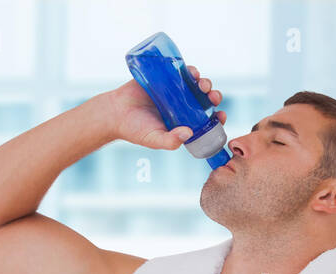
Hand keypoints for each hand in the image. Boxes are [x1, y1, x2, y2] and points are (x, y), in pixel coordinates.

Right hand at [105, 64, 225, 150]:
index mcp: (182, 122)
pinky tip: (193, 73)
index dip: (216, 118)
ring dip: (205, 84)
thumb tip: (188, 133)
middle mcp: (181, 106)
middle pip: (204, 100)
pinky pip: (182, 72)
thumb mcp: (153, 139)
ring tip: (202, 85)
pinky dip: (190, 71)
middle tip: (212, 98)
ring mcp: (174, 91)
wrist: (114, 112)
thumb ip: (170, 141)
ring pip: (196, 85)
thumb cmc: (134, 130)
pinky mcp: (165, 78)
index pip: (205, 120)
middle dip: (213, 98)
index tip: (221, 116)